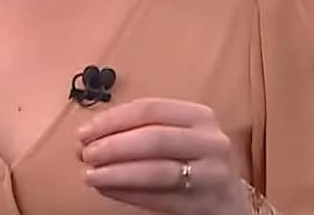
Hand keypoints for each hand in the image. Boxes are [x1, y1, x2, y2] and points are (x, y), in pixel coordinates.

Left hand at [78, 98, 249, 214]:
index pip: (149, 109)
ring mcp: (211, 175)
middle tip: (84, 154)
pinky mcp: (204, 205)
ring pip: (156, 171)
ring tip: (90, 175)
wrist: (229, 199)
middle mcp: (211, 142)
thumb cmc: (193, 159)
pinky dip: (128, 194)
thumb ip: (142, 129)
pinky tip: (107, 190)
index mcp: (200, 116)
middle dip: (112, 146)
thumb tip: (89, 135)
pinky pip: (159, 199)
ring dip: (117, 173)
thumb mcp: (178, 134)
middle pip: (153, 138)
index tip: (84, 132)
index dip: (112, 120)